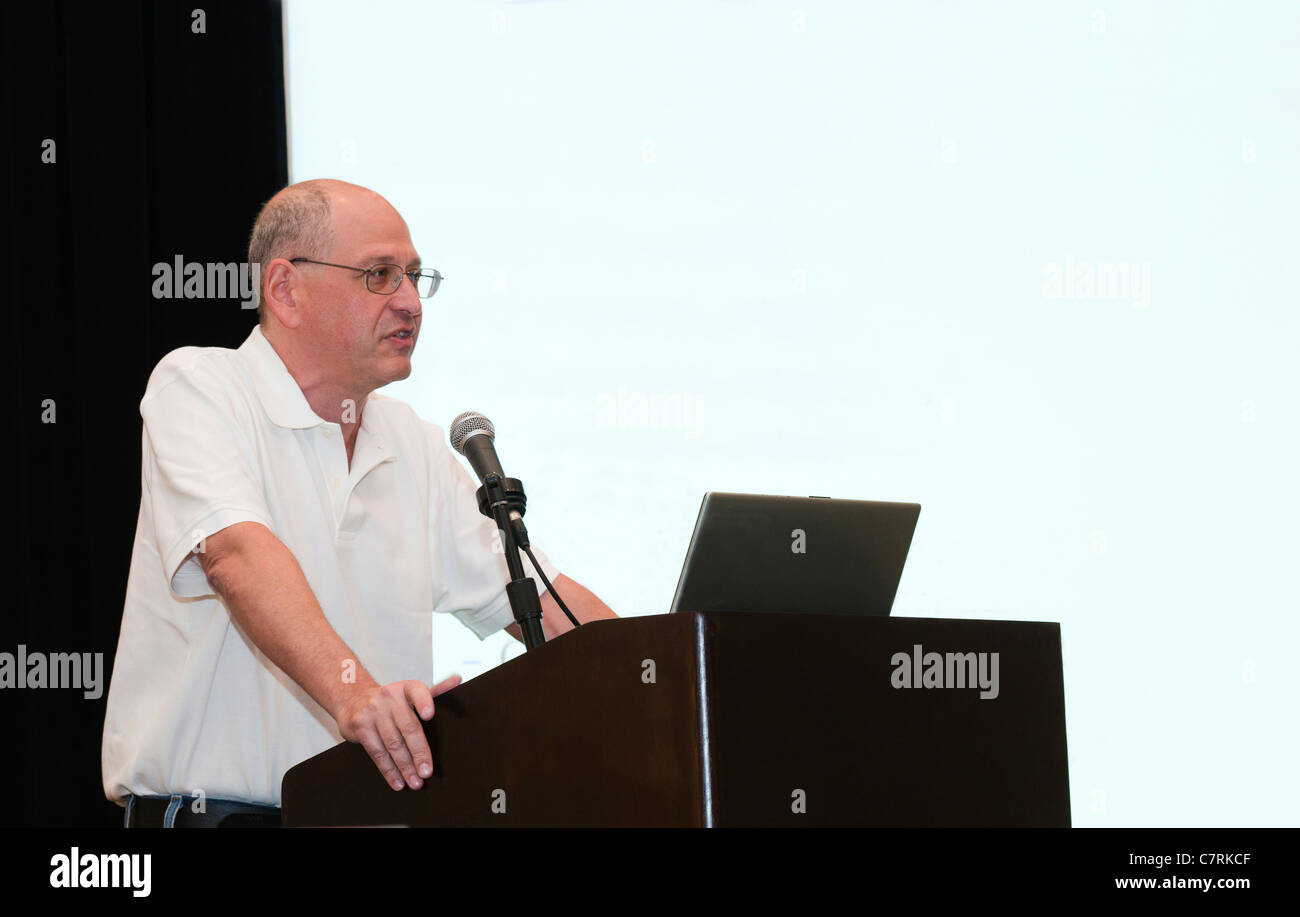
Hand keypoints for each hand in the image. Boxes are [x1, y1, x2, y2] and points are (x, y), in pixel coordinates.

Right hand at [335, 674, 461, 790]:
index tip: (429, 715)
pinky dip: (389, 770)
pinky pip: (377, 752)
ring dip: (405, 766)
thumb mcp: (410, 692)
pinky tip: (397, 781)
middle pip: (408, 727)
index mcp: (406, 688)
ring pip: (393, 743)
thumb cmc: (390, 701)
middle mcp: (389, 697)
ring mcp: (373, 711)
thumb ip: (434, 691)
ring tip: (415, 782)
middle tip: (427, 771)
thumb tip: (457, 679)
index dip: (423, 702)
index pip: (417, 691)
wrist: (353, 700)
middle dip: (419, 752)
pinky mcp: (360, 726)